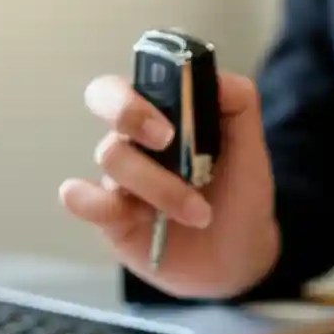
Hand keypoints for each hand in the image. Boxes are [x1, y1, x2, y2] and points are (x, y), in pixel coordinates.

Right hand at [60, 72, 279, 298]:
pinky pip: (82, 199)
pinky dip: (93, 202)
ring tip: (200, 213)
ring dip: (160, 186)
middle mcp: (135, 138)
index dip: (145, 90)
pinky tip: (131, 215)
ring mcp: (120, 177)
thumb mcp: (251, 150)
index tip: (173, 123)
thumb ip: (240, 105)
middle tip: (167, 141)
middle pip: (104, 99)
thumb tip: (216, 77)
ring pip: (113, 158)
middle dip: (129, 112)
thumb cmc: (240, 197)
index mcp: (165, 113)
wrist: (239, 257)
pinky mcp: (110, 216)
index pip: (139, 77)